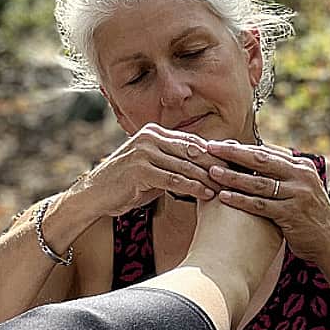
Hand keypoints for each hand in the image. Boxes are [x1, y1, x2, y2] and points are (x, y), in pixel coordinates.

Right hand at [79, 124, 224, 216]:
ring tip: (226, 189)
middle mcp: (149, 137)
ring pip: (186, 165)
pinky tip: (207, 195)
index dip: (214, 154)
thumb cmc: (124, 186)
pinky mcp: (140, 169)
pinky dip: (193, 187)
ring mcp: (143, 151)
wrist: (92, 196)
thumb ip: (174, 165)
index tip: (234, 167)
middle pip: (192, 151)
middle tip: (236, 178)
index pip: (192, 142)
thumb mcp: (152, 170)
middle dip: (216, 166)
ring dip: (208, 179)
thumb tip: (205, 168)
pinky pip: (174, 179)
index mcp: (153, 132)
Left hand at [205, 141, 329, 261]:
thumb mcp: (298, 190)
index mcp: (302, 167)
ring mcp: (298, 195)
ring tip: (211, 171)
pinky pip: (260, 205)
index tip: (217, 144)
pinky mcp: (292, 214)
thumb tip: (250, 159)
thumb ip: (280, 175)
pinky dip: (240, 200)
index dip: (240, 148)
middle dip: (233, 153)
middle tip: (209, 147)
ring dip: (232, 176)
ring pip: (258, 183)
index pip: (266, 152)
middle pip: (260, 160)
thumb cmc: (307, 217)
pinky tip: (222, 197)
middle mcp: (302, 176)